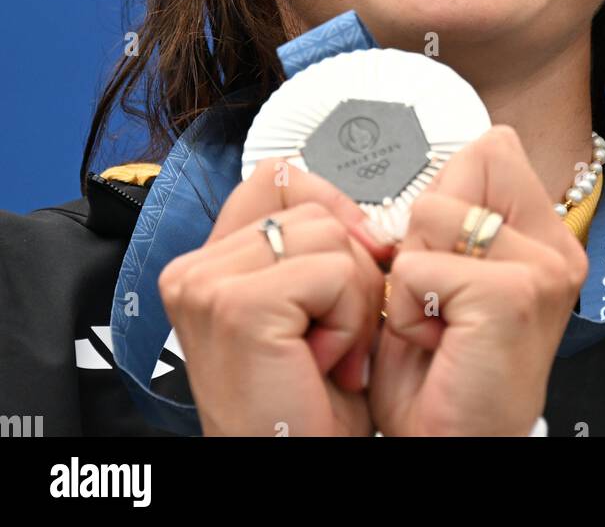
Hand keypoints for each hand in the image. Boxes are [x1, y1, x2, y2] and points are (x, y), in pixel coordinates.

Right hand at [158, 158, 394, 436]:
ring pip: (329, 235)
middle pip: (313, 206)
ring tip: (325, 354)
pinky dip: (349, 323)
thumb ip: (320, 247)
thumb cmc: (306, 408)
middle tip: (331, 340)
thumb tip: (367, 218)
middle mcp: (194, 269)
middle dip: (349, 270)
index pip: (278, 178)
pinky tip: (325, 364)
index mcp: (207, 264)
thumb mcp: (312, 308)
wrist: (297, 470)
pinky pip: (334, 273)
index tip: (345, 269)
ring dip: (352, 300)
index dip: (329, 210)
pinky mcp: (237, 307)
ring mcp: (208, 284)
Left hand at [368, 125, 588, 436]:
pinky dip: (408, 305)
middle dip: (429, 224)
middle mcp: (557, 247)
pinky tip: (435, 340)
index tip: (448, 261)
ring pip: (434, 210)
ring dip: (412, 268)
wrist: (443, 449)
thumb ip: (448, 214)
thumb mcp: (443, 270)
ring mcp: (544, 269)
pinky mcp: (516, 295)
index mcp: (544, 235)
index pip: (492, 148)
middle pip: (472, 158)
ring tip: (438, 319)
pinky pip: (420, 263)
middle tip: (441, 293)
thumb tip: (430, 164)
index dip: (448, 195)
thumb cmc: (437, 374)